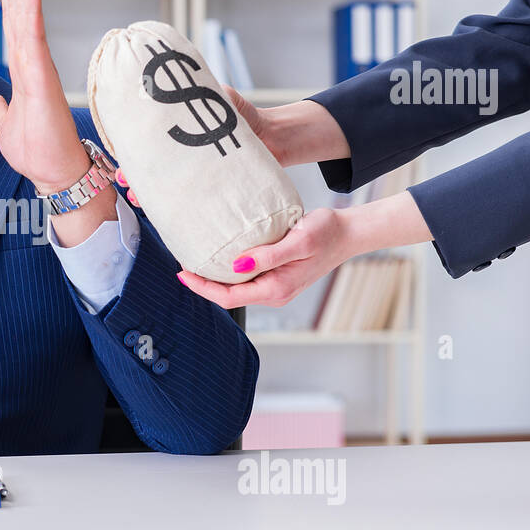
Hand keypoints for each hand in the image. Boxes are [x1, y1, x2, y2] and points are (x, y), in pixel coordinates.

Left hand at [0, 0, 89, 193]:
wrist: (55, 174)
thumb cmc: (37, 151)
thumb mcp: (7, 126)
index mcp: (23, 68)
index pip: (13, 21)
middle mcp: (32, 61)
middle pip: (22, 9)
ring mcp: (39, 67)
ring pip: (29, 15)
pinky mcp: (43, 78)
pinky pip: (35, 38)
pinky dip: (33, 11)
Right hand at [113, 86, 282, 210]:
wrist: (275, 137)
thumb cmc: (245, 116)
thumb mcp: (218, 97)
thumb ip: (199, 92)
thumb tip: (180, 80)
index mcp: (179, 135)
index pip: (148, 144)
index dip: (131, 151)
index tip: (121, 155)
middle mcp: (183, 158)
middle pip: (150, 169)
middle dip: (133, 176)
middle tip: (124, 179)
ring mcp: (195, 176)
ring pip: (165, 188)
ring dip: (147, 195)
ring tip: (137, 198)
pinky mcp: (210, 190)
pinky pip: (189, 201)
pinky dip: (174, 207)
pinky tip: (164, 211)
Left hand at [174, 207, 353, 308]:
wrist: (348, 233)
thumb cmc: (326, 234)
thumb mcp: (298, 241)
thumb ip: (268, 256)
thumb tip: (236, 265)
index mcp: (275, 289)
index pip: (228, 296)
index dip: (201, 287)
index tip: (182, 273)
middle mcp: (274, 293)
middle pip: (228, 296)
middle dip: (202, 283)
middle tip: (181, 263)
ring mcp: (275, 287)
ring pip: (236, 288)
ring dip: (214, 278)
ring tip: (195, 259)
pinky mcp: (276, 277)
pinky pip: (246, 279)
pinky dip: (228, 270)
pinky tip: (219, 256)